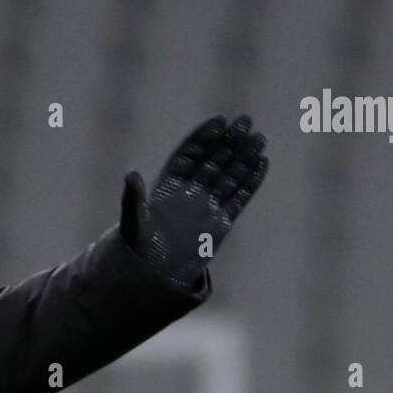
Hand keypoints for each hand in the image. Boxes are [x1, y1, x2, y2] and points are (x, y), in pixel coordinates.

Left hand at [120, 114, 268, 286]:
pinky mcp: (222, 222)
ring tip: (259, 138)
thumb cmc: (139, 245)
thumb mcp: (134, 220)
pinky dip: (251, 181)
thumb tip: (130, 173)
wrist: (155, 272)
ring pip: (229, 176)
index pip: (189, 154)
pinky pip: (239, 197)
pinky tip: (262, 163)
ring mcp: (207, 205)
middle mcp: (190, 191)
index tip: (219, 120)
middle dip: (229, 141)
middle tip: (246, 120)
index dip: (204, 137)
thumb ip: (133, 197)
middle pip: (213, 160)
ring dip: (244, 157)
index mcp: (169, 184)